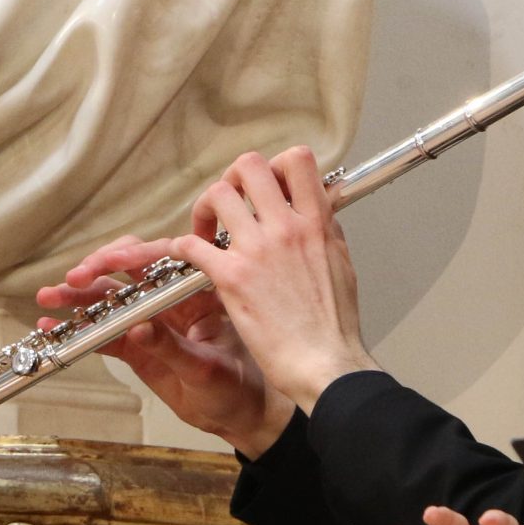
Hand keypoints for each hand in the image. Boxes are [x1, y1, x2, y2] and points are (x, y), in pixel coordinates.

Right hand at [35, 234, 294, 456]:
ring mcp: (152, 319)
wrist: (242, 417)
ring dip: (79, 298)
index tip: (104, 263)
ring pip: (110, 300)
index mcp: (198, 290)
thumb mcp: (208, 370)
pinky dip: (81, 330)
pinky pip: (106, 333)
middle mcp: (172, 298)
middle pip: (128, 271)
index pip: (161, 259)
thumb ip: (172, 349)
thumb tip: (138, 327)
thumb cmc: (240, 387)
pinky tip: (55, 328)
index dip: (130, 256)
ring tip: (49, 298)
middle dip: (97, 271)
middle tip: (72, 280)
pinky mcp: (137, 345)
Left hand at [173, 148, 374, 412]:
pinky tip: (185, 255)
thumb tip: (317, 207)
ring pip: (217, 195)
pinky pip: (192, 244)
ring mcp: (257, 250)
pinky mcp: (232, 278)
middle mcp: (286, 228)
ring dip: (206, 209)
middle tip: (231, 202)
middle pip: (249, 166)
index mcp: (316, 223)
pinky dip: (182, 246)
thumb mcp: (341, 262)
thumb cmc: (334, 323)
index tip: (268, 187)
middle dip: (234, 178)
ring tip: (208, 229)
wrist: (325, 363)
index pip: (297, 160)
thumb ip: (325, 229)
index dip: (276, 165)